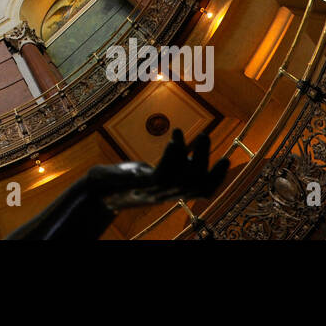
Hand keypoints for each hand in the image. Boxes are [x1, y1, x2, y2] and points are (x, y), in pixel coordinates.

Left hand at [89, 130, 228, 209]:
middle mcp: (166, 194)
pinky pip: (164, 173)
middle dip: (204, 159)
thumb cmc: (125, 179)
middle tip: (205, 135)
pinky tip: (175, 137)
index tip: (226, 161)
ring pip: (182, 177)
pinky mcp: (141, 185)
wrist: (99, 188)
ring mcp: (154, 191)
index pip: (203, 190)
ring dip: (188, 154)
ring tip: (190, 132)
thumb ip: (169, 163)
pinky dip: (173, 155)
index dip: (217, 178)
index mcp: (172, 191)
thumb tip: (181, 144)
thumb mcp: (151, 171)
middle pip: (195, 183)